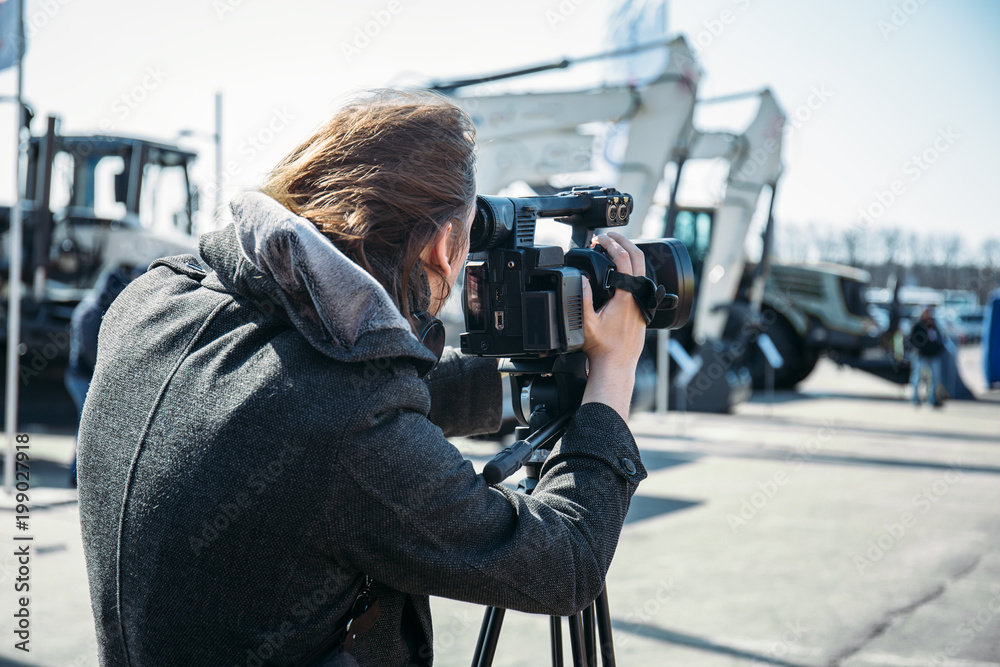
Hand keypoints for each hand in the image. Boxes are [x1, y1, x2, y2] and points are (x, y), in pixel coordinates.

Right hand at [580, 232, 646, 419]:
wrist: (616, 365)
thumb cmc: (602, 348)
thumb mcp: (586, 323)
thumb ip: (583, 298)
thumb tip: (581, 278)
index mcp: (626, 297)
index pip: (623, 260)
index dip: (612, 244)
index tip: (600, 239)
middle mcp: (638, 297)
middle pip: (638, 258)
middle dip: (624, 242)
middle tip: (609, 236)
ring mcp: (642, 303)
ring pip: (642, 269)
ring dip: (628, 255)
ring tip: (614, 249)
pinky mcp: (642, 309)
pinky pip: (641, 281)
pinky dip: (632, 269)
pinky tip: (621, 272)